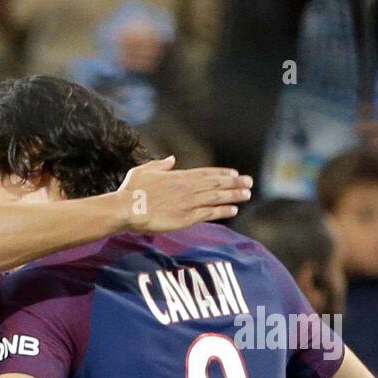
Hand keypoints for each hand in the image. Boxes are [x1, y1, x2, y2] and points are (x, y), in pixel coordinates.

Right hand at [117, 157, 252, 232]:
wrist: (127, 208)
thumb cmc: (131, 190)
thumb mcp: (144, 170)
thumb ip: (160, 165)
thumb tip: (170, 159)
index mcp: (179, 176)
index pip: (206, 173)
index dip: (222, 173)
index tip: (234, 173)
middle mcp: (188, 188)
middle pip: (216, 183)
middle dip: (234, 182)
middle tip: (250, 182)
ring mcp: (188, 203)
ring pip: (217, 197)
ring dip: (234, 195)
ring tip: (247, 194)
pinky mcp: (186, 218)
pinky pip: (209, 213)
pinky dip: (222, 211)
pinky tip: (234, 210)